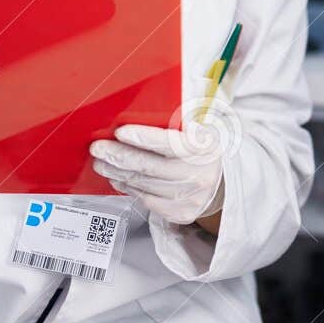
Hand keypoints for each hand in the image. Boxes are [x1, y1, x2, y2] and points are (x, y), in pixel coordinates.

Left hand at [90, 124, 224, 224]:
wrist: (225, 185)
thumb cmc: (205, 152)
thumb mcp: (203, 131)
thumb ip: (180, 121)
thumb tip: (144, 109)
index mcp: (204, 149)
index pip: (171, 143)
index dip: (144, 138)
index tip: (121, 132)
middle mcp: (197, 175)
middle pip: (149, 166)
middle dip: (118, 156)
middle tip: (99, 148)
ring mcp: (189, 198)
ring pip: (143, 184)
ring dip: (117, 172)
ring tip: (103, 162)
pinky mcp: (179, 213)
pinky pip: (146, 199)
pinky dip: (128, 187)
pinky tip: (119, 178)